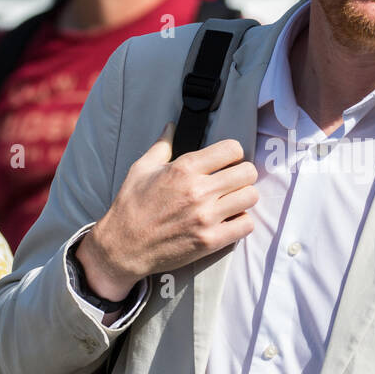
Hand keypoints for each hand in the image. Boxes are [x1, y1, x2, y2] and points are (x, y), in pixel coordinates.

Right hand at [76, 122, 257, 299]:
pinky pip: (246, 225)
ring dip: (244, 197)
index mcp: (184, 168)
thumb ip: (162, 146)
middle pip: (248, 172)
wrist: (123, 247)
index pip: (232, 149)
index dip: (233, 153)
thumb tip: (170, 126)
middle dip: (242, 174)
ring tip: (231, 201)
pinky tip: (229, 220)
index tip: (227, 161)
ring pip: (251, 196)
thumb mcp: (141, 169)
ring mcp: (206, 217)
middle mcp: (199, 191)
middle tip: (232, 181)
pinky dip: (241, 222)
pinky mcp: (210, 240)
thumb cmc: (131, 207)